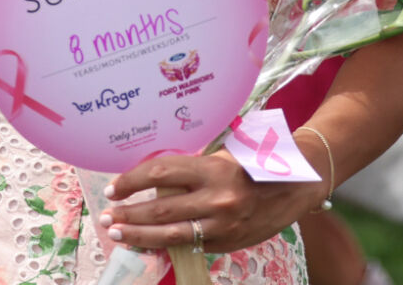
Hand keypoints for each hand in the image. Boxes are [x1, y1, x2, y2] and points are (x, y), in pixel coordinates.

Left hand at [98, 151, 328, 253]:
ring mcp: (222, 225)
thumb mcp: (223, 156)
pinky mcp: (227, 243)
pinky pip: (189, 246)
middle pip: (159, 208)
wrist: (296, 185)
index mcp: (213, 168)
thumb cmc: (255, 162)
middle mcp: (216, 198)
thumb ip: (192, 169)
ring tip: (117, 232)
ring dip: (138, 234)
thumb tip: (152, 179)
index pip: (160, 173)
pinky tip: (146, 245)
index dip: (132, 181)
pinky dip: (164, 246)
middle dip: (128, 213)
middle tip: (106, 215)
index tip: (113, 187)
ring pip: (170, 234)